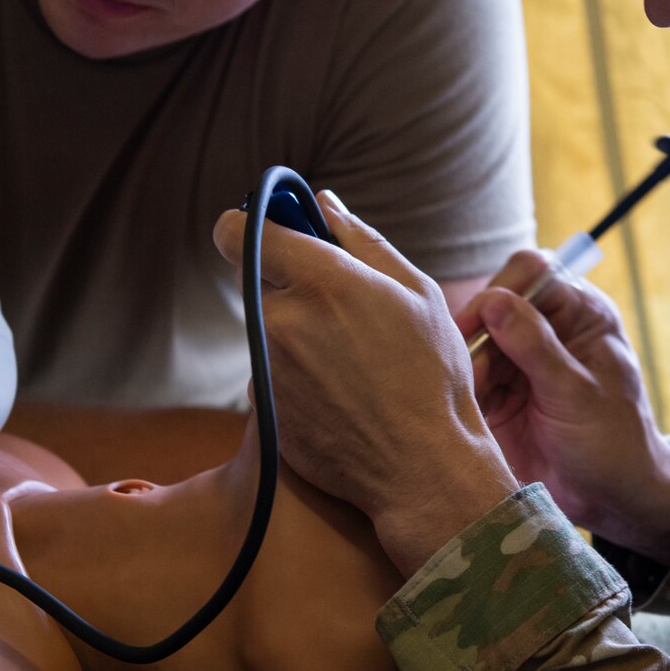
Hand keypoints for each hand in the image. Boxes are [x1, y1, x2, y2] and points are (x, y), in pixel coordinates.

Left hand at [211, 192, 518, 574]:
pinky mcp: (263, 409)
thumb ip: (362, 240)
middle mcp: (281, 321)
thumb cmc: (432, 374)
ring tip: (350, 359)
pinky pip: (270, 372)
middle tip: (335, 304)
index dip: (246, 225)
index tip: (267, 230)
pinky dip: (295, 374)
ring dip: (293, 331)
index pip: (237, 231)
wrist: (424, 467)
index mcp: (320, 280)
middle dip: (284, 281)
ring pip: (266, 328)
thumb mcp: (417, 292)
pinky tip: (341, 393)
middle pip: (253, 279)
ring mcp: (267, 369)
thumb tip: (323, 203)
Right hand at [461, 251, 669, 563]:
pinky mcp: (502, 390)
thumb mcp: (576, 394)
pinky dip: (464, 388)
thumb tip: (494, 301)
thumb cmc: (611, 443)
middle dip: (479, 334)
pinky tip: (469, 407)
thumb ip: (536, 347)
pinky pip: (470, 374)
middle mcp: (550, 328)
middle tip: (473, 372)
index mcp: (582, 314)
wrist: (609, 501)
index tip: (476, 322)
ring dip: (470, 365)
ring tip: (476, 397)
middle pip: (496, 304)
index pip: (534, 272)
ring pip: (477, 340)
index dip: (501, 289)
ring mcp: (523, 359)